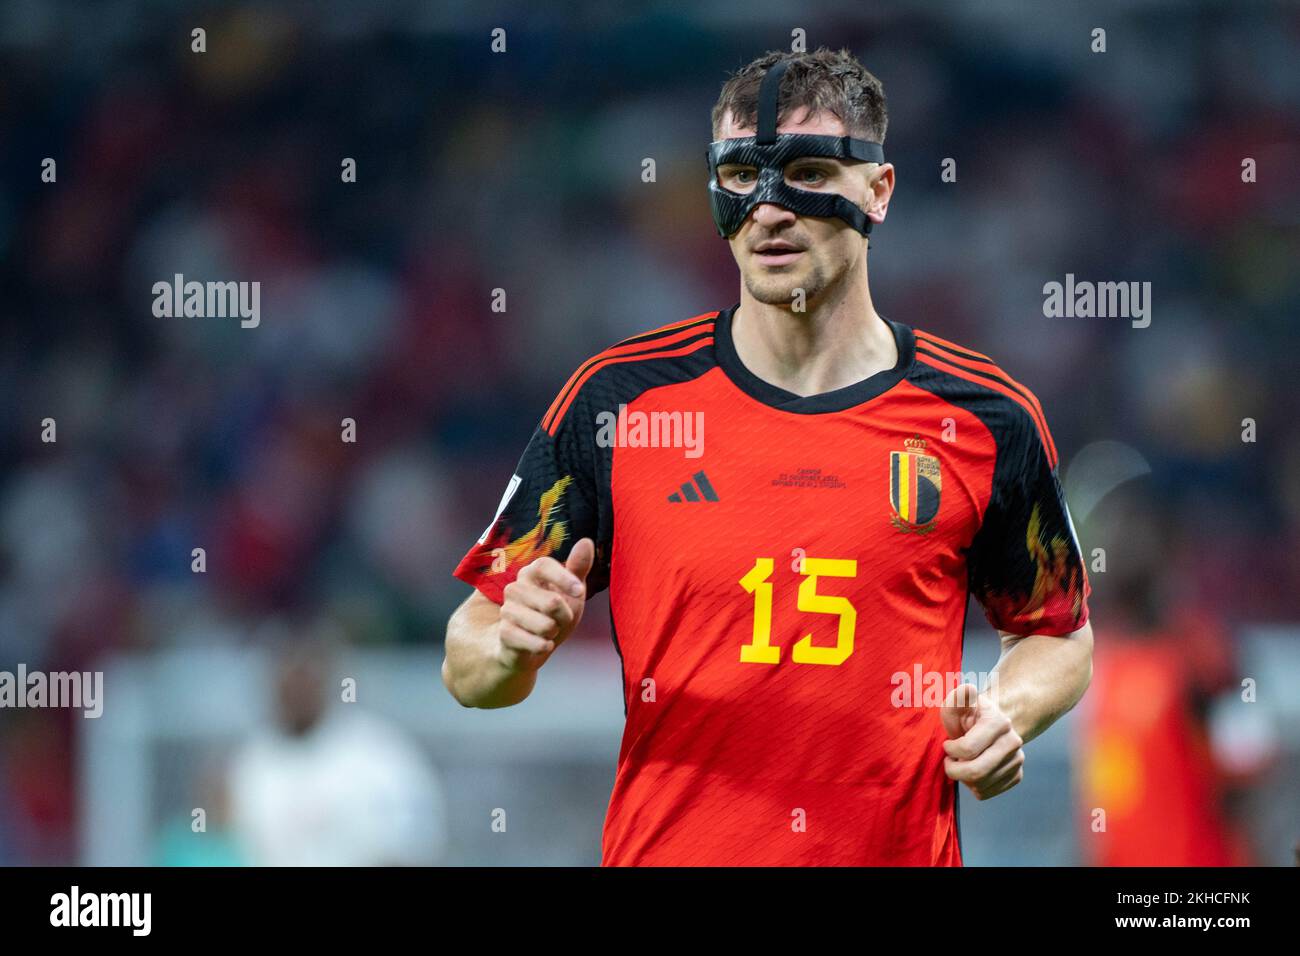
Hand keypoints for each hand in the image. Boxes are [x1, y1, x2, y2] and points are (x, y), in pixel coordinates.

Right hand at [496, 538, 594, 672]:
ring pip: (545, 624)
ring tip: (547, 632)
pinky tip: (541, 644)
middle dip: (566, 617)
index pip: (542, 565)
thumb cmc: (552, 615)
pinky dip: (544, 646)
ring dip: (555, 633)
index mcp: (531, 574)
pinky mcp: (505, 633)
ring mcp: (507, 611)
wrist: (529, 647)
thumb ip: (577, 568)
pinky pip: (535, 642)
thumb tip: (586, 542)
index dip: (563, 577)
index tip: (579, 591)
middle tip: (560, 621)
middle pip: (552, 601)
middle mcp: (515, 589)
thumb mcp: (570, 593)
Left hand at [940, 682, 1024, 800]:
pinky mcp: (1016, 776)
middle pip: (976, 772)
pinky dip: (973, 786)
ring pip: (980, 785)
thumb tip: (968, 689)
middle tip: (950, 761)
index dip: (950, 750)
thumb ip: (960, 697)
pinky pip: (987, 792)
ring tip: (962, 762)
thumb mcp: (958, 702)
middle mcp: (1013, 742)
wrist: (990, 725)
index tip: (947, 744)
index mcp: (999, 722)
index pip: (968, 749)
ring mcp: (1017, 760)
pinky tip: (972, 770)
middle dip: (954, 770)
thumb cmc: (967, 714)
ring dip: (963, 778)